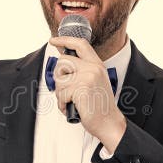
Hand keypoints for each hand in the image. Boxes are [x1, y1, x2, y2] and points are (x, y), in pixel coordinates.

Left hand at [49, 36, 126, 152]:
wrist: (108, 122)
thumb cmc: (99, 105)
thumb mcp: (95, 81)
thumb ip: (82, 69)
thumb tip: (63, 60)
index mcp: (97, 64)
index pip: (80, 44)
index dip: (65, 40)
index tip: (54, 40)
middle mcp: (93, 68)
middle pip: (63, 61)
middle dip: (58, 76)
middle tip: (65, 89)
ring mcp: (87, 78)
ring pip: (59, 79)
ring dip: (60, 94)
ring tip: (71, 101)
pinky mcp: (81, 89)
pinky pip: (61, 94)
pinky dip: (62, 104)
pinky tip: (72, 107)